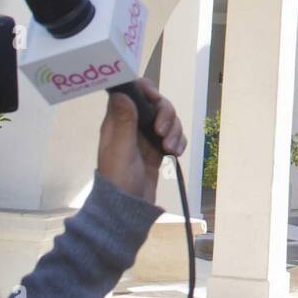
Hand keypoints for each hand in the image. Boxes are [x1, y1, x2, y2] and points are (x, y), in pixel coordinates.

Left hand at [97, 78, 185, 203]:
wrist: (129, 208)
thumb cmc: (119, 178)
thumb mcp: (121, 149)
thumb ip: (124, 121)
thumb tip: (121, 92)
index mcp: (119, 120)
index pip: (132, 92)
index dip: (146, 90)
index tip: (155, 99)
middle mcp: (133, 124)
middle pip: (157, 104)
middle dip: (166, 115)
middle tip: (162, 132)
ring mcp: (147, 137)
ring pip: (168, 119)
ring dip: (174, 131)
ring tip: (170, 149)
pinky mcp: (158, 148)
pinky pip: (175, 135)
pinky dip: (179, 141)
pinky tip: (175, 154)